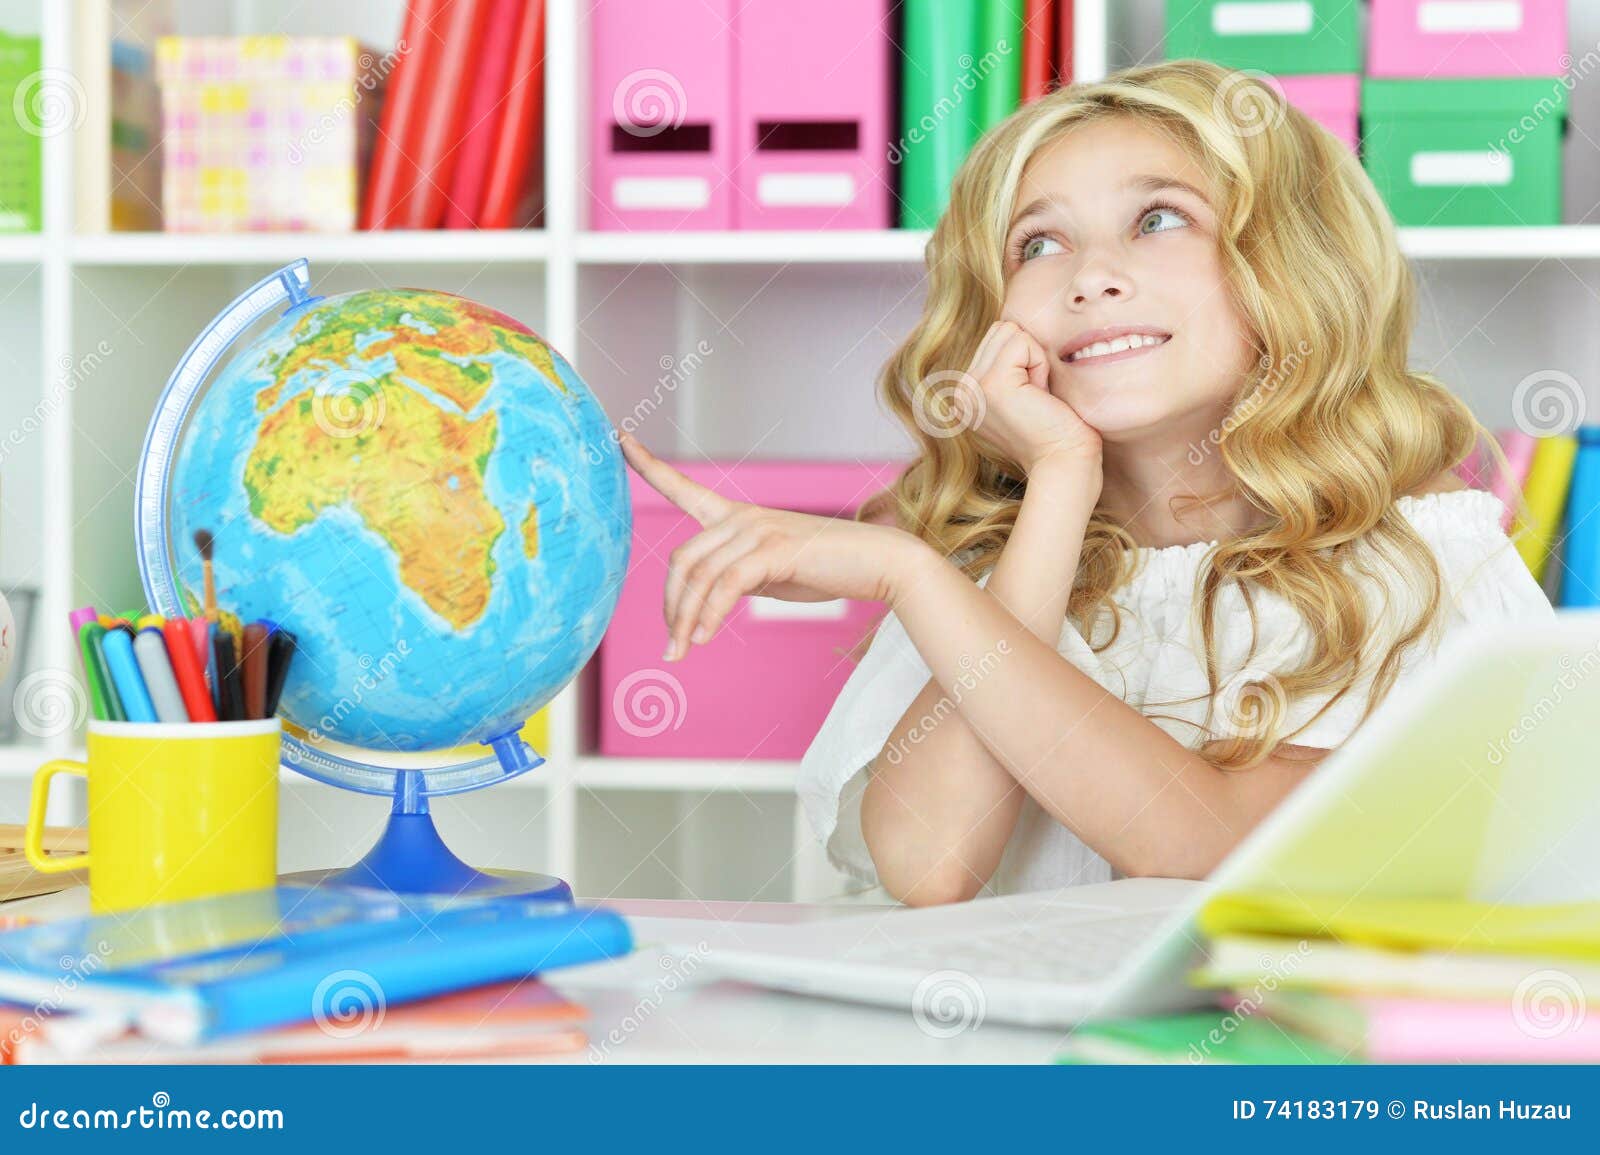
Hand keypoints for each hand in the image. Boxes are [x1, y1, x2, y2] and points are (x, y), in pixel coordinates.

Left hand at [619, 434, 930, 660]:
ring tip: (681, 652)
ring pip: (700, 576)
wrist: (880, 562)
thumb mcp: (770, 573)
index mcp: (737, 516)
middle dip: (670, 605)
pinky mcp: (774, 549)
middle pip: (682, 559)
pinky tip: (705, 637)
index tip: (619, 438)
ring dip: (685, 620)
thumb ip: (735, 578)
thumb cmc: (827, 569)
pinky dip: (710, 614)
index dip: (647, 464)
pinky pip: (726, 585)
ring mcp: (758, 529)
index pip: (683, 487)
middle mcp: (742, 516)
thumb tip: (704, 604)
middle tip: (672, 646)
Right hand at [956, 320, 1101, 474]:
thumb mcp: (1022, 393)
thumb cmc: (1057, 431)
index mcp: (966, 394)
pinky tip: (1040, 396)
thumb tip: (1014, 326)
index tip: (1031, 398)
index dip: (1025, 359)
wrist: (1063, 463)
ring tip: (1037, 397)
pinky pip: (1023, 342)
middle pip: (1001, 329)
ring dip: (1034, 359)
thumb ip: (1008, 365)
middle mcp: (961, 391)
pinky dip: (1040, 364)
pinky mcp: (991, 384)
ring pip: (1011, 331)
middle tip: (1036, 397)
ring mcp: (972, 388)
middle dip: (1028, 355)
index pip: (996, 337)